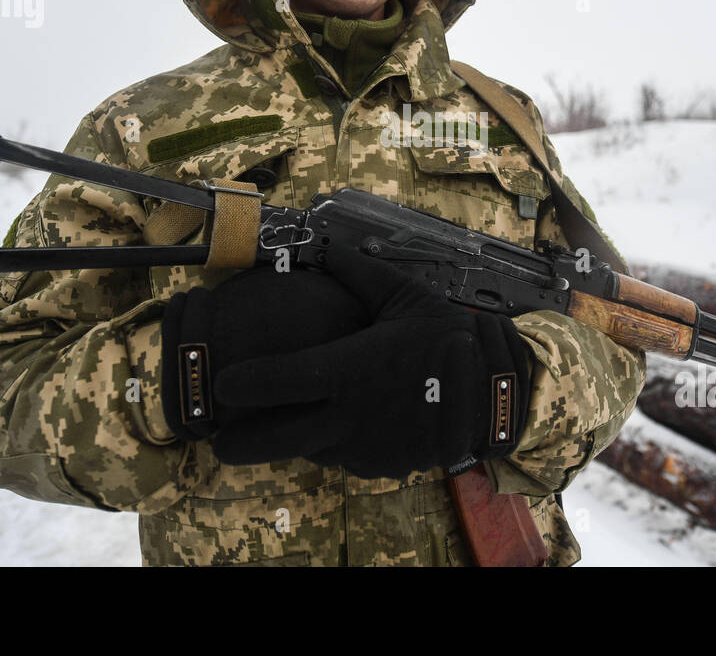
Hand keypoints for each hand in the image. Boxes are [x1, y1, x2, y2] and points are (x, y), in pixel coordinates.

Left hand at [208, 246, 531, 478]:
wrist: (494, 391)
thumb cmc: (448, 340)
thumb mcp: (405, 296)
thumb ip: (360, 274)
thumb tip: (329, 249)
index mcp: (347, 369)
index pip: (281, 381)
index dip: (245, 384)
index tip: (223, 385)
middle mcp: (348, 414)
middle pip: (278, 439)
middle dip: (243, 444)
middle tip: (220, 444)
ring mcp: (364, 446)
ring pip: (312, 450)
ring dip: (299, 439)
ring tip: (292, 425)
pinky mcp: (382, 466)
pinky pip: (346, 459)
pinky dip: (337, 446)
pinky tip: (344, 428)